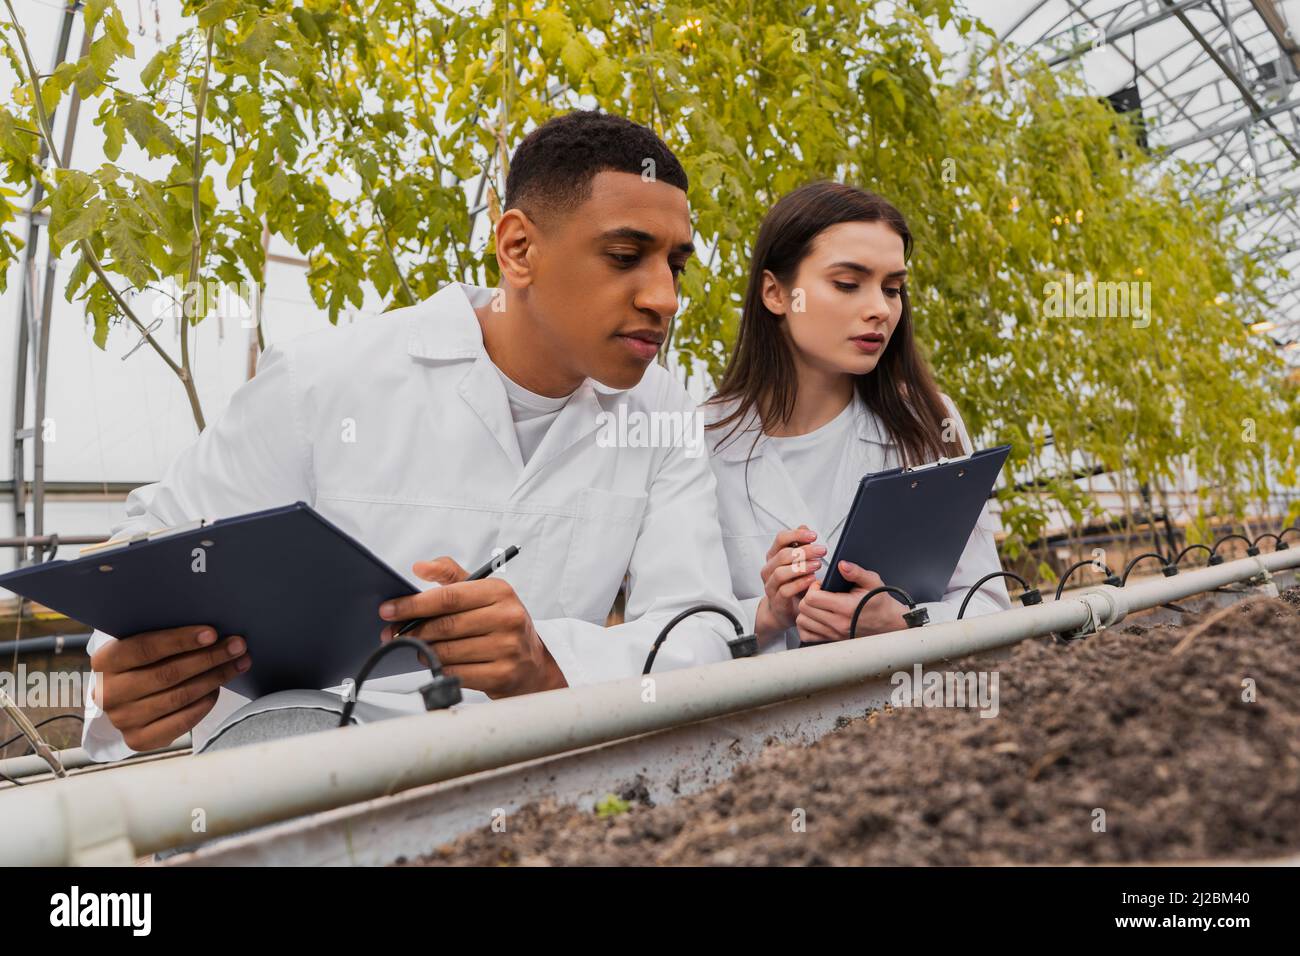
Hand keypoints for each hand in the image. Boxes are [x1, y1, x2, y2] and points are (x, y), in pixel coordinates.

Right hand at [91, 624, 250, 751]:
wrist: (127, 698)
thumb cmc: (144, 662)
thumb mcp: (143, 644)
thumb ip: (164, 636)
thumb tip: (210, 630)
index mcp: (105, 661)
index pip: (145, 648)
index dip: (180, 640)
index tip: (213, 633)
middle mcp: (108, 693)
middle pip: (167, 674)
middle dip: (208, 658)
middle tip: (237, 646)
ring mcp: (122, 719)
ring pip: (178, 697)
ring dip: (214, 678)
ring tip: (239, 663)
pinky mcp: (138, 739)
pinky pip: (180, 722)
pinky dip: (204, 704)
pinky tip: (218, 689)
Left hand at [378, 556, 566, 697]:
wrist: (532, 663)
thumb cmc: (500, 624)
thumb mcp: (483, 593)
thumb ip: (450, 575)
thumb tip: (420, 567)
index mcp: (500, 592)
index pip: (448, 597)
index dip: (414, 604)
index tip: (389, 609)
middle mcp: (508, 618)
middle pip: (445, 625)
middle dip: (412, 630)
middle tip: (393, 633)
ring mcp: (507, 648)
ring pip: (448, 651)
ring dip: (424, 650)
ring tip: (417, 646)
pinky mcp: (502, 675)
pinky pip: (456, 672)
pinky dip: (439, 668)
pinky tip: (436, 662)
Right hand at [754, 526, 824, 639]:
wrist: (782, 611)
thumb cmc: (791, 584)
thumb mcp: (797, 563)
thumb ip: (800, 545)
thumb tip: (804, 527)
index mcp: (773, 556)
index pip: (780, 539)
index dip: (796, 534)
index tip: (814, 535)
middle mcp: (769, 569)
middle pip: (782, 555)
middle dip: (804, 551)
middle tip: (821, 550)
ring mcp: (771, 585)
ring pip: (781, 573)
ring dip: (801, 567)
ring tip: (817, 565)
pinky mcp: (776, 600)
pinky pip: (785, 590)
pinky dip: (799, 584)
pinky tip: (812, 580)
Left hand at [796, 561, 907, 642]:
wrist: (888, 621)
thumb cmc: (879, 602)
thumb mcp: (872, 582)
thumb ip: (856, 572)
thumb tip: (842, 565)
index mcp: (846, 608)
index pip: (812, 598)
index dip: (813, 587)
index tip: (820, 585)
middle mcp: (838, 623)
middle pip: (804, 609)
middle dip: (808, 596)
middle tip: (818, 592)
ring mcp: (834, 633)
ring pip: (802, 622)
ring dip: (806, 610)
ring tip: (816, 604)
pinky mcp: (832, 639)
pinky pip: (806, 635)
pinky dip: (806, 625)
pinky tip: (814, 616)